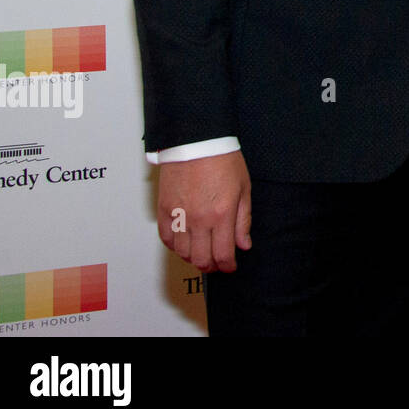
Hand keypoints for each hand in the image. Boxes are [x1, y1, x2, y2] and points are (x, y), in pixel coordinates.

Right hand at [157, 151, 252, 272]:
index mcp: (221, 215)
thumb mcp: (243, 188)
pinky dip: (175, 246)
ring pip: (182, 253)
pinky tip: (185, 242)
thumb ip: (243, 220)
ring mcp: (178, 216)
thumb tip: (244, 245)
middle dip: (211, 266)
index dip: (227, 266)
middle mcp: (198, 220)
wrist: (196, 141)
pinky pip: (166, 239)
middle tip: (217, 263)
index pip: (223, 255)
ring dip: (193, 258)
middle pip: (201, 259)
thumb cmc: (223, 160)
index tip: (230, 266)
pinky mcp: (164, 210)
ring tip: (202, 252)